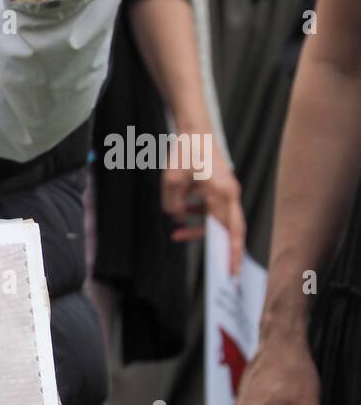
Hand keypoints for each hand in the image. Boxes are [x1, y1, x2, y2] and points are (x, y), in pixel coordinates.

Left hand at [160, 135, 244, 275]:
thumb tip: (179, 219)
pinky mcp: (223, 187)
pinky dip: (200, 215)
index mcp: (221, 194)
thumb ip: (174, 207)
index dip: (228, 253)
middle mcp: (231, 193)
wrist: (195, 130)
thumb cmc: (185, 153)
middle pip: (234, 230)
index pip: (227, 231)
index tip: (231, 272)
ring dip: (200, 228)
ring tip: (178, 233)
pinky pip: (214, 209)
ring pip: (220, 220)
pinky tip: (184, 212)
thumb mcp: (171, 182)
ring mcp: (229, 190)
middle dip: (229, 252)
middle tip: (227, 273)